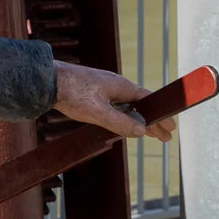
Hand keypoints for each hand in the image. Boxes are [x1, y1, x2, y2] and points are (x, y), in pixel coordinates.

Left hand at [54, 62, 175, 141]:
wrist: (46, 79)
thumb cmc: (71, 93)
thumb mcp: (97, 112)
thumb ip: (120, 122)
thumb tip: (142, 131)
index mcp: (121, 86)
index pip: (148, 101)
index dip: (160, 115)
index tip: (172, 128)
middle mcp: (116, 84)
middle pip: (140, 104)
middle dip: (153, 121)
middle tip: (166, 138)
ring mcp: (104, 87)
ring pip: (128, 105)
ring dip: (139, 119)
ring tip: (150, 134)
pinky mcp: (93, 91)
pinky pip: (116, 105)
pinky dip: (125, 116)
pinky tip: (123, 123)